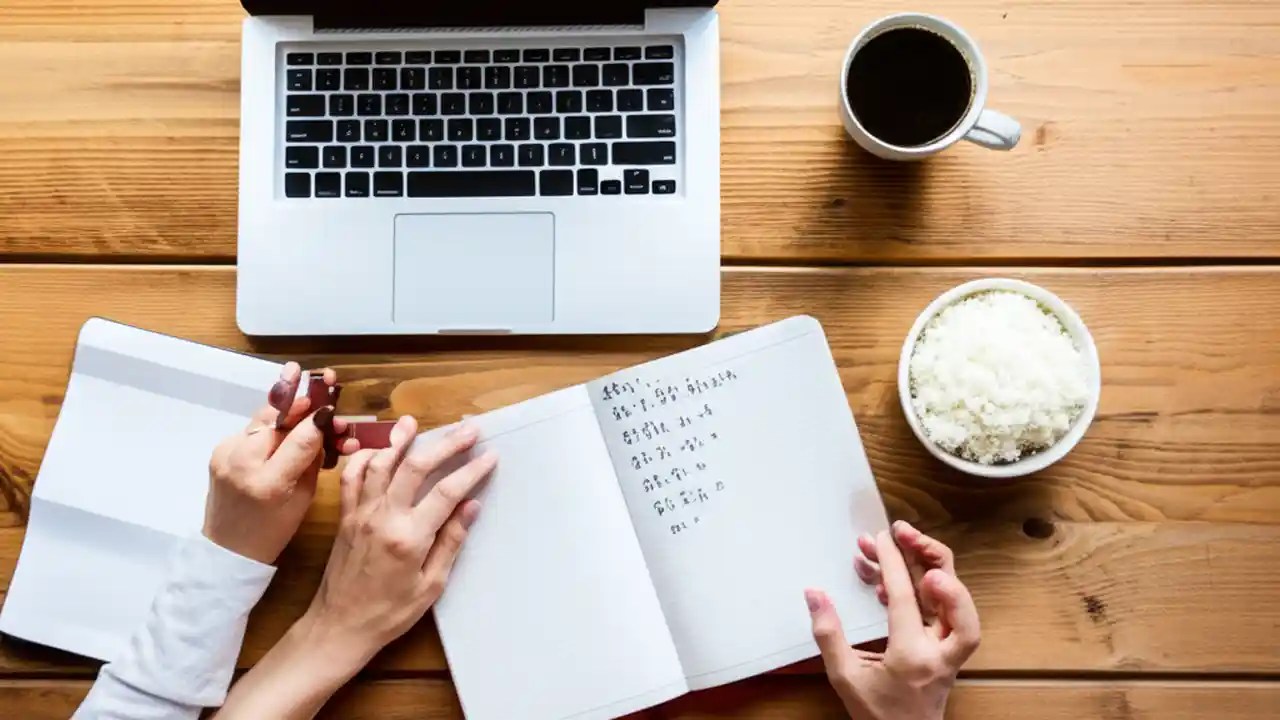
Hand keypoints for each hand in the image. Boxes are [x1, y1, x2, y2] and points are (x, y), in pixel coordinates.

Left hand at [204, 363, 355, 564]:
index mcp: (268, 483)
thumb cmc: (273, 531)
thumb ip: (312, 460)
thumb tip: (323, 424)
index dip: (319, 417)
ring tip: (308, 401)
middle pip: (276, 418)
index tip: (332, 401)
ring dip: (288, 410)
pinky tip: (284, 429)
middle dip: (301, 399)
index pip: (301, 438)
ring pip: (263, 420)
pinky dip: (271, 427)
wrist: (226, 550)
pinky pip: (252, 431)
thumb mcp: (304, 499)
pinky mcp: (219, 451)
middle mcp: (241, 463)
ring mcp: (225, 454)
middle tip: (325, 380)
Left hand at [216, 418, 494, 719]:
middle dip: (445, 444)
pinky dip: (364, 458)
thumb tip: (471, 506)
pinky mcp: (345, 516)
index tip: (490, 455)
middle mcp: (383, 518)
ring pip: (380, 464)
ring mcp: (361, 514)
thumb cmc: (389, 614)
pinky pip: (352, 477)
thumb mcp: (431, 585)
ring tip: (415, 422)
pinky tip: (377, 449)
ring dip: (399, 440)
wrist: (339, 626)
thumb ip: (451, 541)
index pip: (447, 492)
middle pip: (416, 467)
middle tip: (468, 429)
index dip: (471, 470)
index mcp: (409, 538)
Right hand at [806, 521, 980, 719]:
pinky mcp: (951, 648)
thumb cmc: (877, 715)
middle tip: (904, 533)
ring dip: (934, 566)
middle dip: (931, 555)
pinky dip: (928, 587)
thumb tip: (814, 593)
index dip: (892, 563)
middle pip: (953, 592)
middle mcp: (940, 649)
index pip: (905, 597)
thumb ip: (829, 634)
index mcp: (913, 655)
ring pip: (959, 599)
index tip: (879, 538)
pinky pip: (948, 609)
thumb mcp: (845, 677)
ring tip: (904, 545)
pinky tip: (893, 581)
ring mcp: (951, 649)